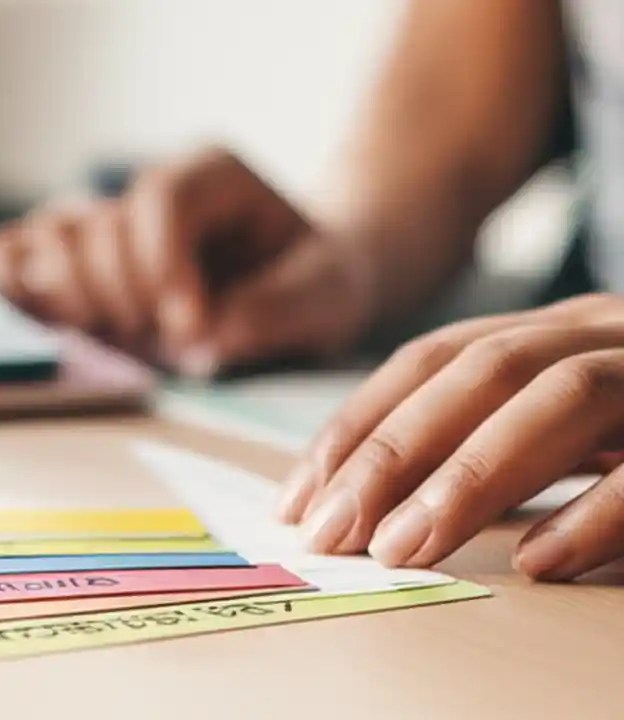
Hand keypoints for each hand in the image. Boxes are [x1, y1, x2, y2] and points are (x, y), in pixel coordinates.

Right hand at [0, 149, 376, 372]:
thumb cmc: (315, 282)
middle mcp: (148, 188)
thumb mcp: (330, 294)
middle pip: (98, 226)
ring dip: (73, 301)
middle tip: (163, 344)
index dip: (163, 267)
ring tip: (119, 337)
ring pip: (48, 238)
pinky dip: (15, 293)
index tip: (191, 331)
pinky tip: (53, 330)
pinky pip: (8, 257)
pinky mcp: (70, 260)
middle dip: (125, 297)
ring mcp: (103, 220)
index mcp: (213, 174)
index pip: (160, 199)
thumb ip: (280, 310)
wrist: (298, 287)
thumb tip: (206, 337)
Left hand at [280, 293, 623, 579]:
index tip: (298, 500)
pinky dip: (592, 513)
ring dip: (469, 476)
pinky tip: (538, 561)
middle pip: (482, 371)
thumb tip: (381, 511)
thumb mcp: (578, 428)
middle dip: (390, 452)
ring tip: (400, 548)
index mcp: (563, 331)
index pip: (436, 360)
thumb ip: (498, 447)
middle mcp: (608, 333)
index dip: (358, 424)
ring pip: (562, 397)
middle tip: (329, 532)